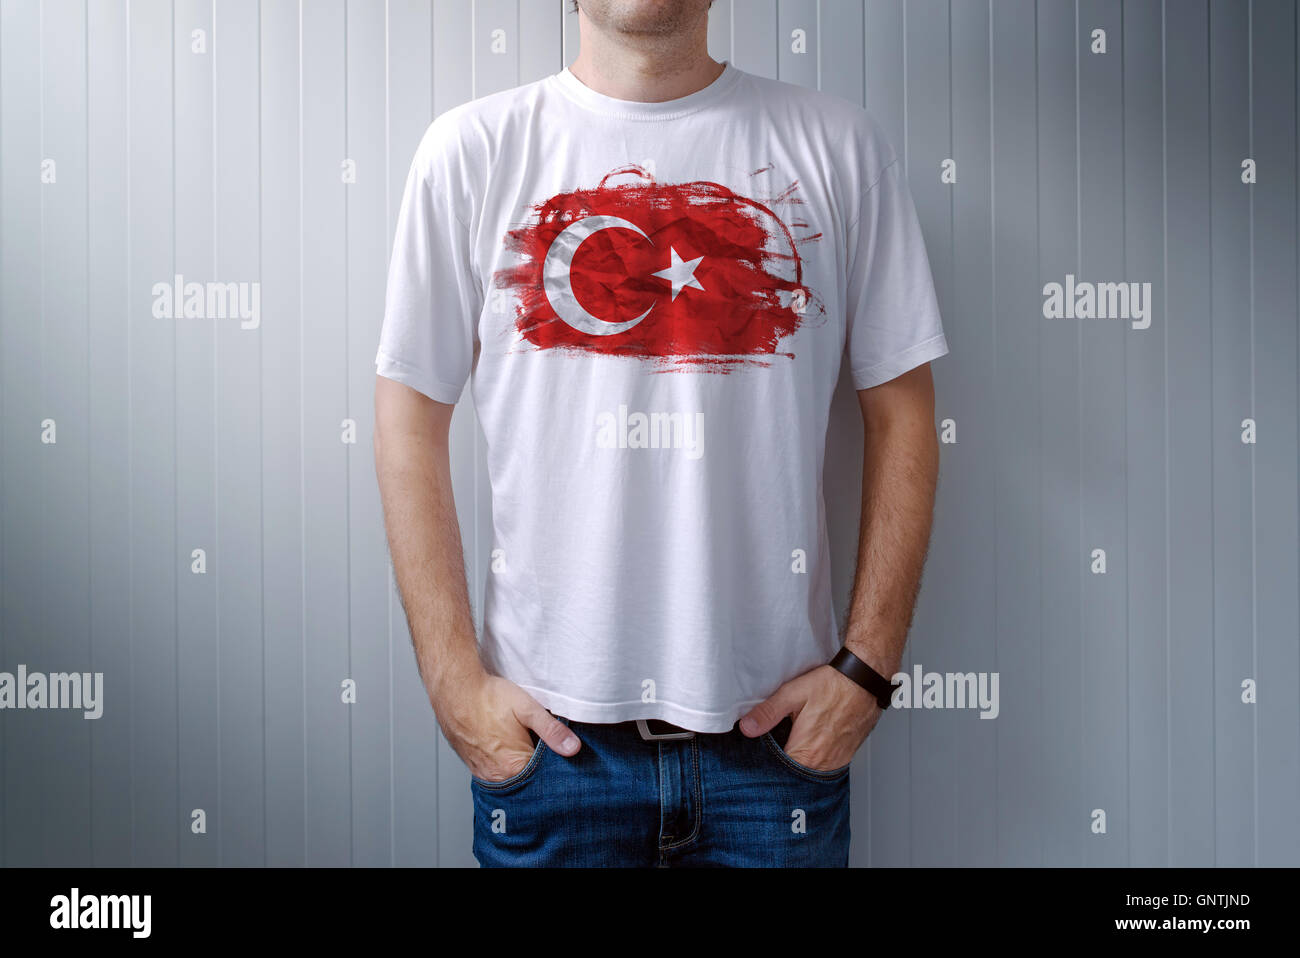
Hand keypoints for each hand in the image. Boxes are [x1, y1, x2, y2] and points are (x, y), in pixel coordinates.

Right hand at [434, 672, 580, 781]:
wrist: (455, 689)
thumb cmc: (489, 697)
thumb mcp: (527, 709)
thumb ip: (552, 730)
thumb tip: (573, 748)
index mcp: (513, 767)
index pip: (545, 777)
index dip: (555, 763)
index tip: (558, 751)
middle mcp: (497, 776)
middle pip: (528, 779)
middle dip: (538, 765)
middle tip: (537, 741)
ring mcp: (483, 772)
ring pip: (511, 775)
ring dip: (520, 763)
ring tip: (520, 741)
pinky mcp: (474, 765)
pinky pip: (496, 770)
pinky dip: (505, 762)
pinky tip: (506, 744)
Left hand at [738, 664, 883, 771]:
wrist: (864, 680)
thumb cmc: (833, 686)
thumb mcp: (792, 694)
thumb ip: (768, 713)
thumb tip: (747, 728)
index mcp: (806, 753)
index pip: (778, 773)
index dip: (767, 765)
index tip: (760, 757)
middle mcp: (822, 763)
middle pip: (794, 775)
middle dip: (782, 765)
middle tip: (776, 748)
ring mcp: (836, 762)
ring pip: (809, 772)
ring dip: (798, 763)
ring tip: (793, 744)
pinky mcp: (845, 757)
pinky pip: (824, 766)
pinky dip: (814, 759)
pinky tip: (809, 743)